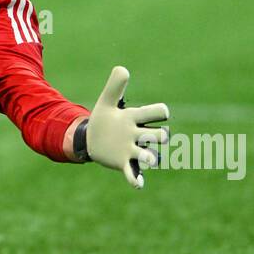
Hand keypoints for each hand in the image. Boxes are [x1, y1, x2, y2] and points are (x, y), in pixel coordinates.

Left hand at [86, 66, 169, 188]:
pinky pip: (133, 173)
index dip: (160, 112)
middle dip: (160, 136)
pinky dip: (136, 179)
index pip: (155, 113)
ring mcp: (132, 150)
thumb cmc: (105, 118)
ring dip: (151, 157)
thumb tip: (122, 68)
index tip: (162, 113)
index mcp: (135, 118)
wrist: (91, 138)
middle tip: (157, 136)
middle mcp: (138, 135)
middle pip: (158, 136)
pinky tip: (138, 184)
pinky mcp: (123, 163)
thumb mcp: (106, 101)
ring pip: (149, 155)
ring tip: (151, 159)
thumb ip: (114, 86)